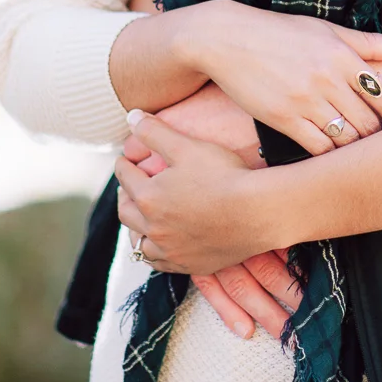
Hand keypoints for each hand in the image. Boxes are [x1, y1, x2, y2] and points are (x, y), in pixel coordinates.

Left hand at [123, 84, 300, 336]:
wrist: (257, 212)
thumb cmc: (224, 176)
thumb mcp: (187, 146)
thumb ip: (155, 131)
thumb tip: (130, 116)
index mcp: (149, 198)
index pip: (125, 177)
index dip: (124, 164)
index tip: (125, 159)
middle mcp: (154, 229)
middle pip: (126, 212)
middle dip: (125, 195)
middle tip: (129, 186)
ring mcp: (172, 250)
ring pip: (140, 243)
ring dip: (137, 229)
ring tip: (142, 218)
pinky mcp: (190, 265)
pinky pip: (162, 263)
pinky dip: (156, 253)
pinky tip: (162, 246)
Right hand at [179, 1, 381, 155]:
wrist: (227, 40)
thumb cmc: (281, 34)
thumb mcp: (327, 30)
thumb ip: (370, 42)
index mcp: (343, 55)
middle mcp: (328, 78)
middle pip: (370, 123)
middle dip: (377, 138)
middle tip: (379, 145)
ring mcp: (306, 99)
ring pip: (346, 139)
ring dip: (353, 148)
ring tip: (356, 152)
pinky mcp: (283, 117)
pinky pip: (318, 147)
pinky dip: (327, 154)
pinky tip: (328, 152)